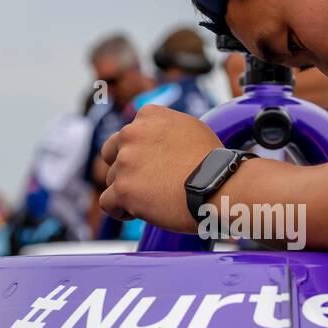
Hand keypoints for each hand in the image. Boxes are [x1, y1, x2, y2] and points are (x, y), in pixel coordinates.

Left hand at [99, 105, 220, 232]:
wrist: (219, 186)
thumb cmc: (213, 164)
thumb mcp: (190, 128)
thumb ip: (165, 129)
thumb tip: (155, 138)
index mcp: (149, 115)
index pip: (129, 135)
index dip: (140, 153)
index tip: (156, 166)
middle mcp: (132, 133)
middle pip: (113, 154)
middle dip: (126, 169)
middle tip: (149, 184)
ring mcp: (126, 161)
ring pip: (111, 180)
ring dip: (127, 191)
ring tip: (153, 201)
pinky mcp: (123, 188)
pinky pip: (107, 202)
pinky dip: (120, 210)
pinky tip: (138, 213)